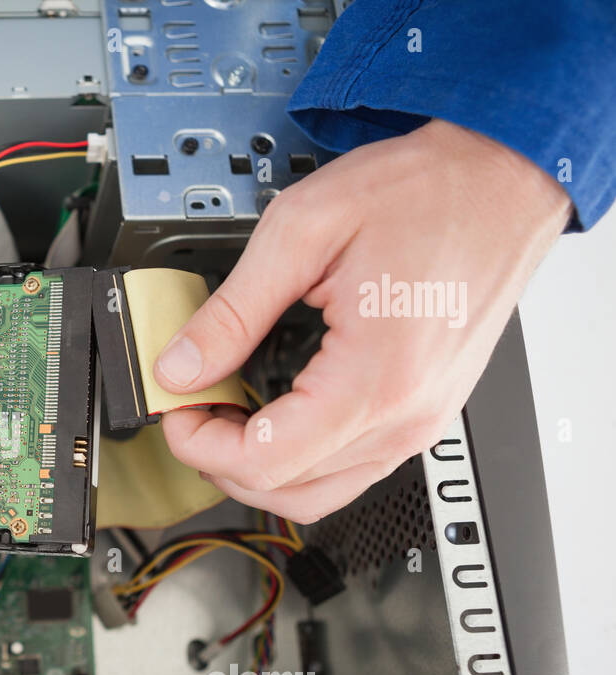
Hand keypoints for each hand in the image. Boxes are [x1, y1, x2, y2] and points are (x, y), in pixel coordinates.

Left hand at [153, 119, 571, 523]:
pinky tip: (268, 409)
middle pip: (286, 491)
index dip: (198, 445)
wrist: (502, 179)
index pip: (264, 462)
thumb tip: (180, 366)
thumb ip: (232, 310)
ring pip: (316, 494)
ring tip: (224, 409)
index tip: (174, 407)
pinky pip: (346, 468)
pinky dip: (295, 456)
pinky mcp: (422, 415)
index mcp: (377, 379)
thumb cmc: (424, 193)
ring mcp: (419, 423)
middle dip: (219, 458)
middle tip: (191, 404)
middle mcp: (406, 418)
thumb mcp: (302, 231)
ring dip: (256, 465)